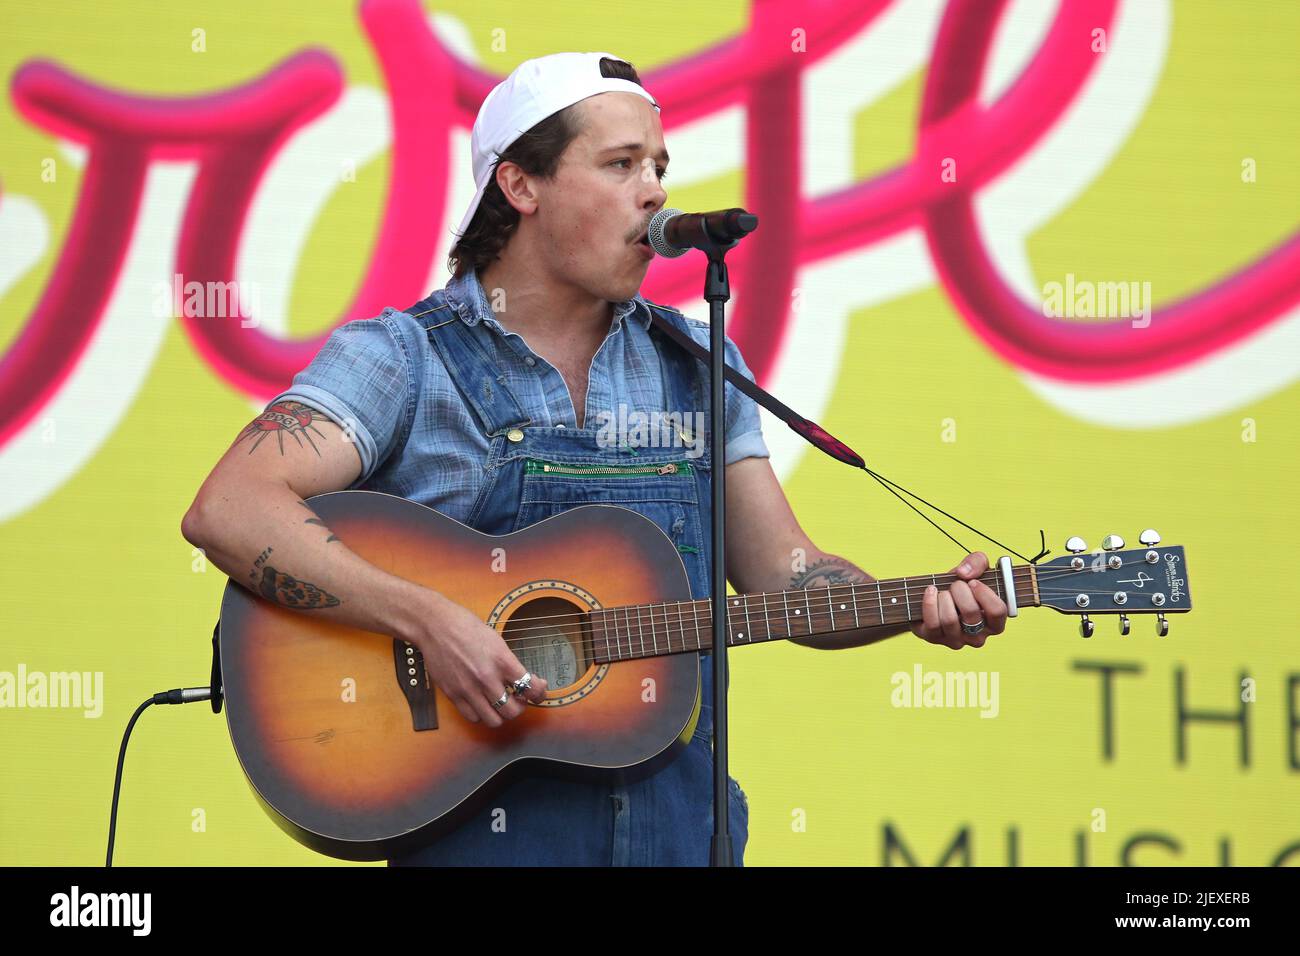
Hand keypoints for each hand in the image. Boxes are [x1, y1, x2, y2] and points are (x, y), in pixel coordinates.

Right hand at [405, 591, 547, 726]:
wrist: (436, 626)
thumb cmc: (466, 627)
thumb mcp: (497, 641)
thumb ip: (509, 663)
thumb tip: (524, 680)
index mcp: (502, 661)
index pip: (530, 689)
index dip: (539, 693)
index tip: (538, 690)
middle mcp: (486, 678)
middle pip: (513, 711)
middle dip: (521, 706)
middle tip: (519, 698)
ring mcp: (468, 689)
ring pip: (494, 720)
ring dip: (501, 714)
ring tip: (500, 702)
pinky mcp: (453, 694)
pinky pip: (473, 717)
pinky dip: (481, 714)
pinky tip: (482, 702)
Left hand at [910, 552, 1007, 649]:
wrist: (938, 594)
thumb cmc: (963, 586)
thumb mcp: (975, 569)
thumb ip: (978, 562)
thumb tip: (964, 573)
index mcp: (994, 623)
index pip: (998, 612)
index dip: (984, 593)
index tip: (973, 582)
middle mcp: (978, 637)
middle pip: (971, 614)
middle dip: (960, 590)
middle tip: (956, 584)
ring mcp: (956, 641)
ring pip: (950, 620)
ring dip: (944, 597)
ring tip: (943, 591)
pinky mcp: (935, 639)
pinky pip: (933, 624)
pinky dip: (929, 603)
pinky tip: (930, 591)